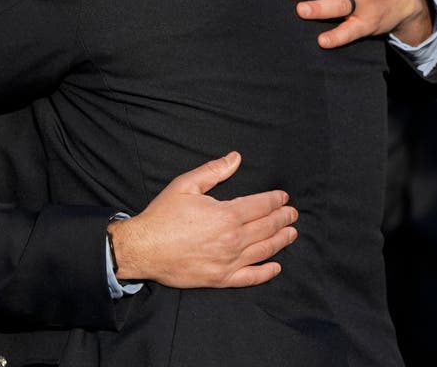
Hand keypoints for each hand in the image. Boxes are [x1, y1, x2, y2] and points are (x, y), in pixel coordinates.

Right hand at [108, 151, 296, 288]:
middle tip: (292, 214)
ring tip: (291, 233)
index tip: (283, 197)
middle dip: (283, 218)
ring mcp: (228, 261)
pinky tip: (276, 267)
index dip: (275, 200)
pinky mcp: (221, 278)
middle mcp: (233, 239)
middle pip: (267, 227)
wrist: (143, 248)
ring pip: (264, 250)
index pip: (261, 206)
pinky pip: (251, 277)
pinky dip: (266, 272)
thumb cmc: (163, 216)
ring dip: (281, 241)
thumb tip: (236, 158)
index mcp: (226, 215)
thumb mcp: (186, 185)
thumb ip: (214, 171)